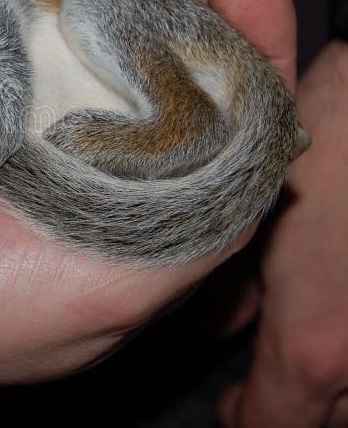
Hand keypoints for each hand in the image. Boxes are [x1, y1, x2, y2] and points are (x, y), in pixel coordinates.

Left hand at [219, 40, 347, 427]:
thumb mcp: (259, 224)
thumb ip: (235, 289)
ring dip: (340, 387)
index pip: (275, 425)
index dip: (246, 419)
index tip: (233, 406)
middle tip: (265, 378)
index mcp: (317, 345)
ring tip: (312, 349)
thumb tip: (222, 327)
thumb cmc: (329, 155)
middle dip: (297, 404)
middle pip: (332, 420)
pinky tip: (346, 317)